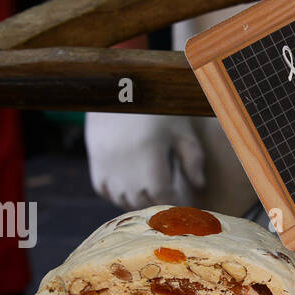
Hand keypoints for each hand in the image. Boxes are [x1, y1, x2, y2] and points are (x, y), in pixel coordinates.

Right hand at [85, 112, 207, 209]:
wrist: (118, 90)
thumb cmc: (156, 110)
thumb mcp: (180, 130)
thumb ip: (192, 158)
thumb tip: (199, 185)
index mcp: (149, 157)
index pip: (163, 196)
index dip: (175, 202)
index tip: (184, 203)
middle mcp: (125, 166)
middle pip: (144, 202)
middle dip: (159, 203)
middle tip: (170, 199)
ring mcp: (107, 166)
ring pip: (124, 200)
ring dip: (139, 202)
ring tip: (152, 195)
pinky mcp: (95, 162)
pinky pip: (104, 191)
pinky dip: (117, 196)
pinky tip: (131, 189)